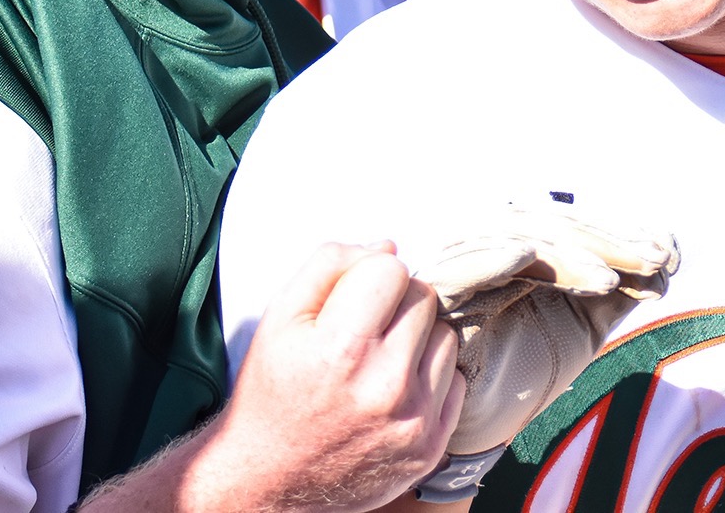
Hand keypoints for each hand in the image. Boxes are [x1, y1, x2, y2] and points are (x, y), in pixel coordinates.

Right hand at [190, 243, 466, 510]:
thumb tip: (386, 246)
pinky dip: (430, 377)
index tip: (351, 299)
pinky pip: (455, 379)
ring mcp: (413, 420)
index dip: (369, 275)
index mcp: (342, 350)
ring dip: (417, 339)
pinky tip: (394, 389)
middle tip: (362, 331)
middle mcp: (384, 387)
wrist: (268, 479)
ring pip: (445, 336)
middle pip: (423, 298)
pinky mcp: (431, 445)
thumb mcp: (279, 320)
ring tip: (378, 362)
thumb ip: (328, 266)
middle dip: (394, 304)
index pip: (392, 268)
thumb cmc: (272, 394)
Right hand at [419, 208, 677, 453]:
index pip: (573, 223)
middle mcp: (489, 245)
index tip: (669, 254)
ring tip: (611, 280)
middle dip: (606, 243)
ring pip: (514, 242)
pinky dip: (489, 258)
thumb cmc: (530, 366)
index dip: (620, 234)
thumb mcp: (587, 321)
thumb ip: (620, 286)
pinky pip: (458, 271)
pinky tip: (526, 258)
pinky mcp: (436, 301)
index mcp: (523, 244)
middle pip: (549, 226)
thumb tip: (668, 251)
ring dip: (567, 256)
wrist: (483, 426)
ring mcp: (459, 267)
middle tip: (654, 260)